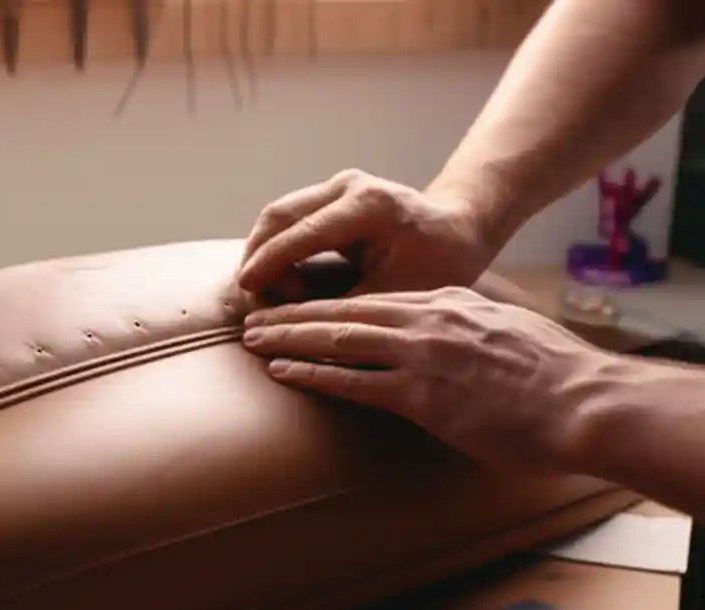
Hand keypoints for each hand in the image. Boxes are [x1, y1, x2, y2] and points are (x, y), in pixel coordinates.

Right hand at [237, 169, 495, 297]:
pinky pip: (289, 219)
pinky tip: (283, 282)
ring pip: (278, 215)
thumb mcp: (392, 294)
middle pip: (278, 215)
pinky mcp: (331, 194)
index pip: (301, 233)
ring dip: (265, 254)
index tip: (246, 291)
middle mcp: (348, 185)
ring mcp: (338, 185)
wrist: (458, 232)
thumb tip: (289, 330)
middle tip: (254, 299)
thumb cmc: (436, 267)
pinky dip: (278, 249)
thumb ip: (340, 309)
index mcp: (368, 205)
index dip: (268, 264)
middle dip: (258, 258)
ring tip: (270, 295)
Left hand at [240, 287, 619, 473]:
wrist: (587, 403)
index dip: (329, 303)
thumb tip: (457, 340)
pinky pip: (354, 381)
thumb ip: (472, 329)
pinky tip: (283, 371)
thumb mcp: (509, 333)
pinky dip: (313, 374)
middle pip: (345, 310)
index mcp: (450, 302)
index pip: (376, 299)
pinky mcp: (423, 396)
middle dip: (294, 313)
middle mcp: (430, 320)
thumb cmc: (559, 377)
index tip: (299, 308)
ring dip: (289, 337)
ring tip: (252, 340)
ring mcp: (424, 355)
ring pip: (339, 338)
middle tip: (254, 317)